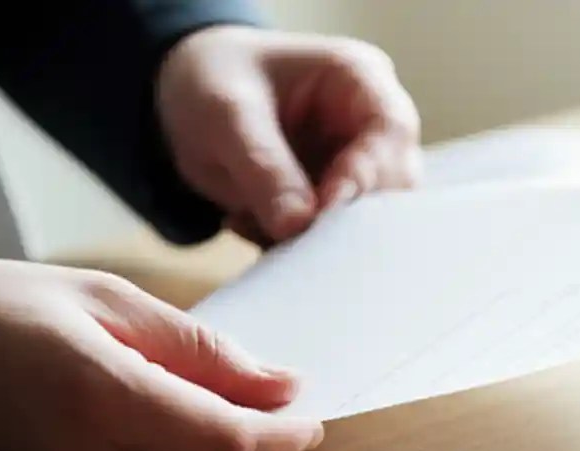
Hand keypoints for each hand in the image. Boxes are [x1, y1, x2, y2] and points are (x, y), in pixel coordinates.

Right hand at [0, 260, 322, 450]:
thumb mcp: (109, 299)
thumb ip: (202, 350)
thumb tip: (281, 385)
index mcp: (100, 397)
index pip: (226, 443)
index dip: (282, 436)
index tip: (312, 415)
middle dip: (255, 435)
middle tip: (274, 392)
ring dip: (213, 447)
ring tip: (209, 392)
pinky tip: (161, 416)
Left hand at [156, 26, 421, 245]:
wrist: (185, 96)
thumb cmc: (212, 80)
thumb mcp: (224, 113)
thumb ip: (262, 165)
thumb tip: (297, 226)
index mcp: (360, 78)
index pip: (392, 131)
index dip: (368, 174)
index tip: (325, 211)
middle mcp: (373, 126)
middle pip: (394, 183)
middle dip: (345, 217)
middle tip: (288, 236)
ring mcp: (359, 167)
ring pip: (367, 221)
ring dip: (312, 236)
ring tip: (248, 221)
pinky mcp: (337, 204)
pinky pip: (333, 240)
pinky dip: (291, 244)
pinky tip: (244, 223)